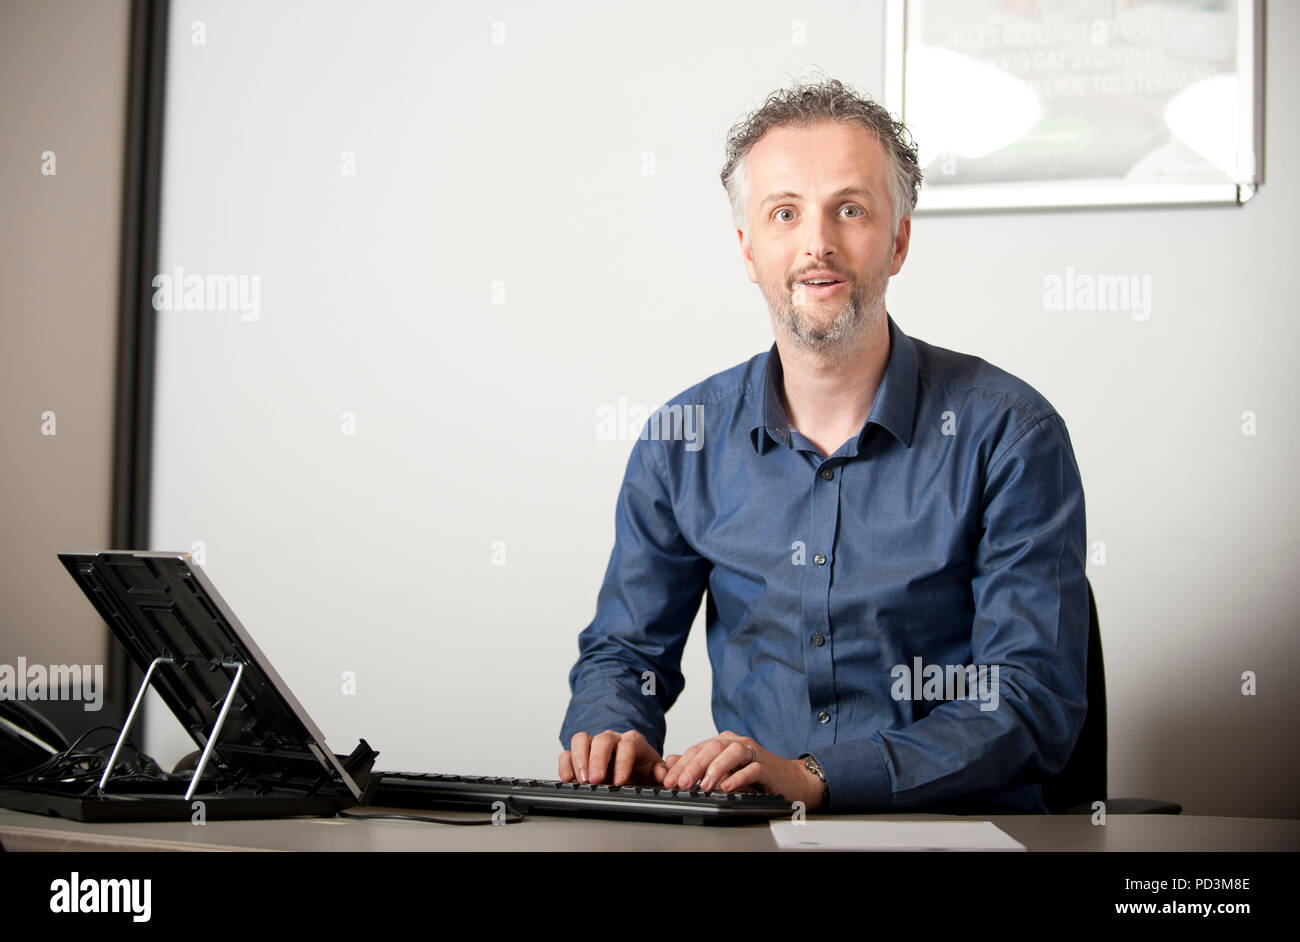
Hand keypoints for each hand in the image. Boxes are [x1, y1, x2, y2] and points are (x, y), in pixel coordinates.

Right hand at [558, 729, 669, 786]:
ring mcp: (594, 744)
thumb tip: (664, 774)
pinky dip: (566, 764)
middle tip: (596, 780)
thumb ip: (661, 772)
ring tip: (582, 780)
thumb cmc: (641, 769)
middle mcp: (612, 739)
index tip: (620, 781)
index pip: (627, 745)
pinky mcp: (579, 754)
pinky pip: (567, 752)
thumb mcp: (655, 771)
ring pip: (582, 739)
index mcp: (633, 741)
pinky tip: (568, 778)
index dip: (623, 762)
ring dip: (580, 759)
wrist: (630, 768)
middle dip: (598, 760)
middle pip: (603, 739)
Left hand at [660, 731, 824, 809]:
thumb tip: (670, 762)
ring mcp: (752, 752)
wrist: (789, 780)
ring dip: (715, 768)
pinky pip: (752, 768)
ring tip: (705, 785)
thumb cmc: (754, 776)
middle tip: (682, 783)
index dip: (681, 765)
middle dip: (694, 766)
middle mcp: (736, 743)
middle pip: (712, 747)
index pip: (697, 749)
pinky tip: (728, 786)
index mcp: (722, 742)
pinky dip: (738, 776)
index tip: (669, 780)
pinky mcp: (767, 765)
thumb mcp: (721, 772)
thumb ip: (696, 766)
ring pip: (731, 752)